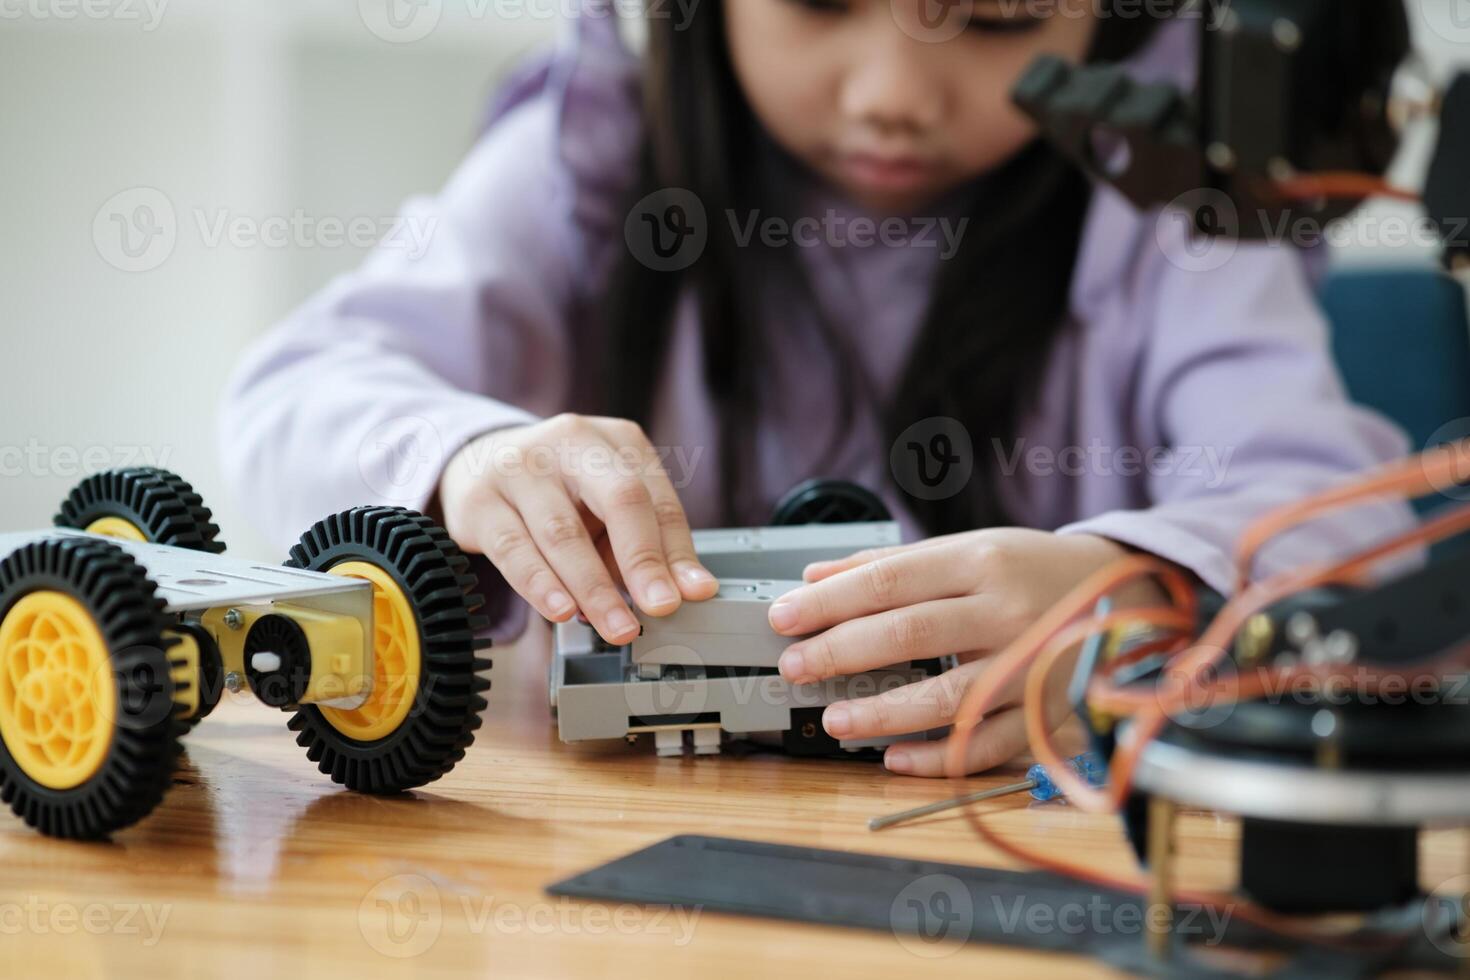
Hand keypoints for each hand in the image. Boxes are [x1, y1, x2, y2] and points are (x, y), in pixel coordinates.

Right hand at [438, 414, 718, 643]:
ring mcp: (520, 467)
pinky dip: (541, 585)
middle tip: (660, 608)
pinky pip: (514, 549)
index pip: (656, 499)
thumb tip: (685, 591)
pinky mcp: (480, 500)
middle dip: (643, 560)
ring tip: (616, 625)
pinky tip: (560, 610)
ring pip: (564, 532)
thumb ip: (645, 544)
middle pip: (620, 499)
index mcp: (616, 440)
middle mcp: (570, 442)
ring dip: (594, 588)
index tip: (692, 594)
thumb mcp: (607, 505)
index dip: (676, 551)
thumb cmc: (559, 489)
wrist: (477, 462)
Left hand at [767, 529, 1161, 775]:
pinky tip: (893, 758)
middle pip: (911, 633)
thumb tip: (815, 576)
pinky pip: (986, 745)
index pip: (890, 581)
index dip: (830, 601)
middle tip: (794, 666)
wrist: (1128, 594)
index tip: (784, 617)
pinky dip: (937, 757)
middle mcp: (1007, 611)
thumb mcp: (969, 549)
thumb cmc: (1033, 571)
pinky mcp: (1047, 713)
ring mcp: (1029, 666)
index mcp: (982, 561)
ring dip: (883, 713)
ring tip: (834, 718)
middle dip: (842, 651)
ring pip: (948, 698)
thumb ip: (893, 566)